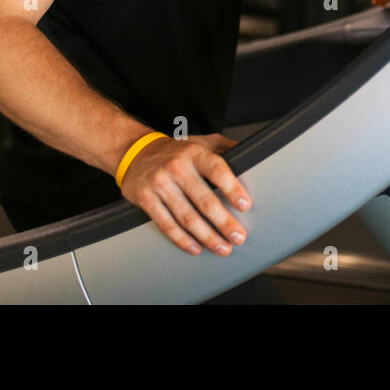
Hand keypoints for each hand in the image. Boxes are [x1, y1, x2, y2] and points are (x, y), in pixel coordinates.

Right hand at [119, 133, 250, 256]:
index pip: (217, 170)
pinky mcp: (145, 199)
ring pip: (186, 217)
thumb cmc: (176, 150)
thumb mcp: (202, 142)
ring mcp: (160, 184)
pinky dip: (182, 239)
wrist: (135, 152)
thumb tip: (254, 155)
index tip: (245, 206)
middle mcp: (177, 167)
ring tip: (222, 248)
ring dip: (206, 236)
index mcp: (194, 152)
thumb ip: (226, 148)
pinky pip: (166, 224)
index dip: (232, 188)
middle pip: (204, 200)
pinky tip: (195, 247)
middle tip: (238, 237)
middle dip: (223, 222)